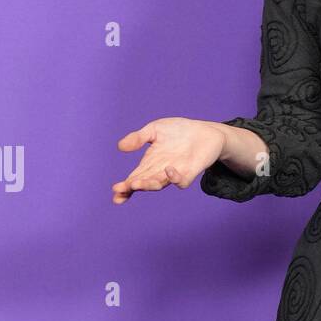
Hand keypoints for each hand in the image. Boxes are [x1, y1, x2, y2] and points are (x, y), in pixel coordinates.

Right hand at [112, 118, 226, 203]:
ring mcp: (175, 173)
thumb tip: (120, 147)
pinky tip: (168, 170)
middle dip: (133, 187)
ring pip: (159, 184)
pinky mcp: (190, 172)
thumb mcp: (154, 130)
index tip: (115, 190)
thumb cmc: (178, 131)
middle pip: (144, 183)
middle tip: (122, 188)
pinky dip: (174, 178)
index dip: (125, 187)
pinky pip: (181, 181)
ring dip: (148, 185)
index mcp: (149, 164)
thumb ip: (138, 138)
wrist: (205, 131)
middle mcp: (160, 172)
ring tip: (136, 183)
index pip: (134, 178)